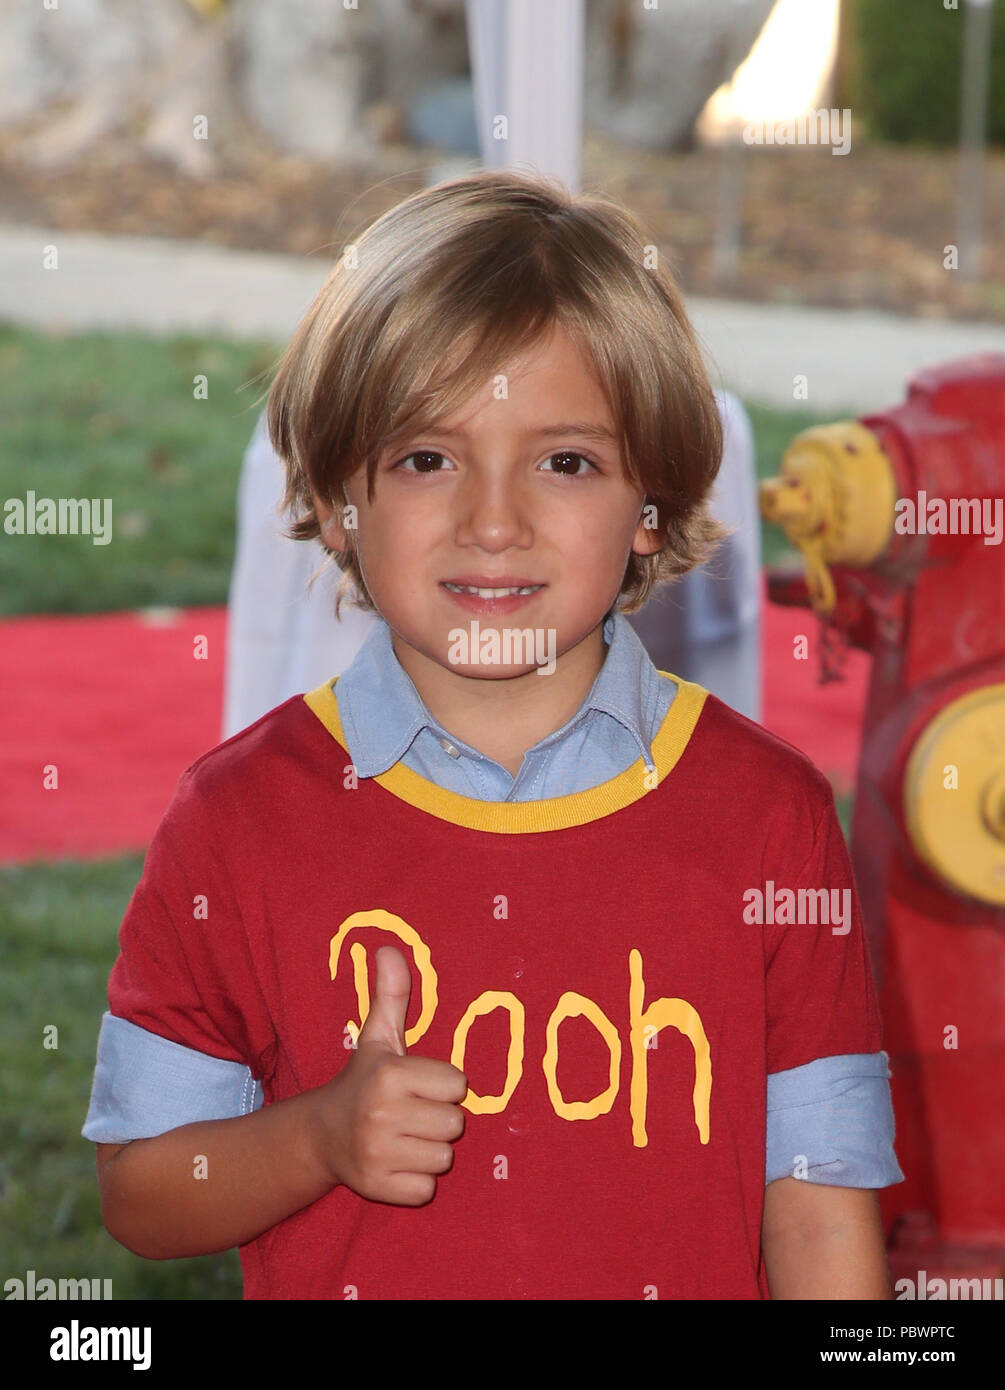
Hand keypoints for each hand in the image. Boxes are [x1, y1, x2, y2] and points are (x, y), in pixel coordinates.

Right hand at [310, 945, 467, 1204]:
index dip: (442, 1085)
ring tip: (404, 1137)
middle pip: (456, 1124)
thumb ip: (392, 994)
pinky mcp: (377, 1188)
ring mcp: (377, 1153)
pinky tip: (396, 1162)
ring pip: (444, 1158)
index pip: (458, 1084)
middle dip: (438, 1119)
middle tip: (411, 1114)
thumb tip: (391, 947)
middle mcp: (381, 1114)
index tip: (417, 1085)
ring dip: (429, 1150)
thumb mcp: (379, 1037)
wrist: (320, 1135)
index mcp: (390, 1074)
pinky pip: (426, 1189)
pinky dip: (416, 1181)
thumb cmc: (364, 1081)